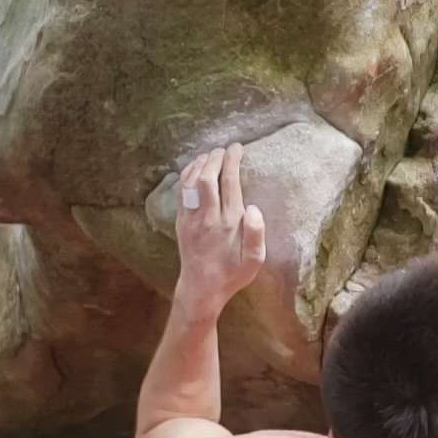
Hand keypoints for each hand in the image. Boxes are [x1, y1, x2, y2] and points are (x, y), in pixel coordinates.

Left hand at [173, 144, 266, 317]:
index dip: (232, 162)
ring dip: (200, 164)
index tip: (237, 148)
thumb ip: (256, 234)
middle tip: (224, 148)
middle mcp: (207, 217)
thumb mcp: (254, 261)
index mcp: (228, 223)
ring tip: (210, 153)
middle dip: (215, 158)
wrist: (201, 288)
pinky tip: (194, 168)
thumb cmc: (232, 274)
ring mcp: (190, 219)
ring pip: (191, 183)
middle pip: (207, 178)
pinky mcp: (180, 222)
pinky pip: (181, 192)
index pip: (229, 183)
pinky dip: (186, 175)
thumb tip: (253, 207)